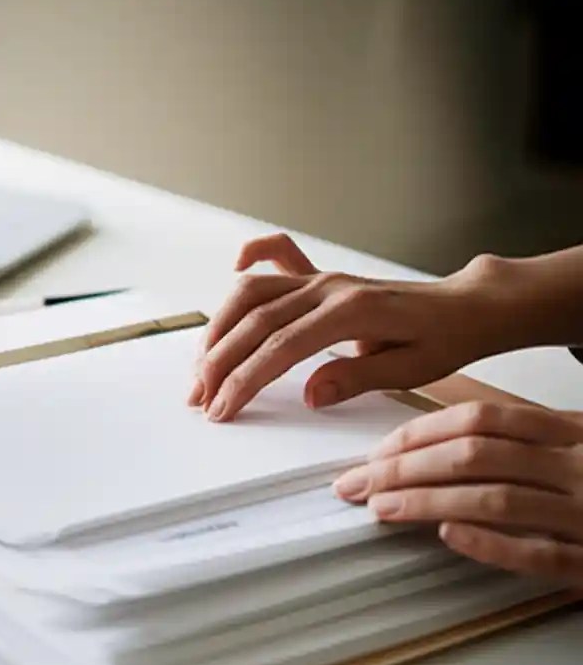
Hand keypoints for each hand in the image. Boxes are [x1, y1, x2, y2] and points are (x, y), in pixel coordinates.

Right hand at [189, 233, 513, 421]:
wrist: (466, 307)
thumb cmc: (443, 339)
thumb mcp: (410, 371)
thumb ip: (357, 378)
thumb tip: (311, 394)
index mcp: (351, 312)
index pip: (281, 348)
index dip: (245, 380)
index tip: (222, 408)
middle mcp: (328, 288)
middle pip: (254, 321)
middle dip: (219, 362)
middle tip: (198, 396)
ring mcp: (322, 279)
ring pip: (252, 292)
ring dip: (220, 326)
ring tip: (202, 363)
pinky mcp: (320, 277)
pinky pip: (278, 256)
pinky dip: (252, 257)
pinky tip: (233, 267)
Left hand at [333, 402, 582, 586]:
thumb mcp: (575, 446)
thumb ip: (521, 441)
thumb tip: (437, 445)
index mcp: (572, 432)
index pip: (480, 420)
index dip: (418, 434)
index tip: (375, 451)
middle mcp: (579, 465)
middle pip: (473, 455)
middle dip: (403, 467)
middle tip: (356, 483)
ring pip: (496, 500)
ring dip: (427, 502)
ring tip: (382, 507)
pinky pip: (540, 553)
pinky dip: (491, 544)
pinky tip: (451, 537)